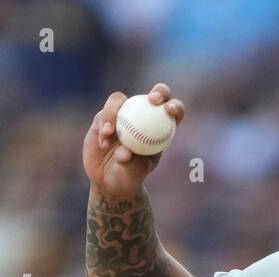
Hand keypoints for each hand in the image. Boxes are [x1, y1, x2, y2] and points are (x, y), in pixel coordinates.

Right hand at [82, 83, 184, 199]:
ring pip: (121, 101)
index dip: (175, 106)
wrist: (108, 181)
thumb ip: (131, 163)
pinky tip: (103, 143)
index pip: (173, 113)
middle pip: (155, 96)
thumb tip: (124, 152)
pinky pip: (103, 115)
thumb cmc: (128, 178)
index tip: (169, 110)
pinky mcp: (103, 118)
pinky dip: (103, 126)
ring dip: (114, 114)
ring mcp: (123, 115)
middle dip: (159, 92)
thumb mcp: (133, 175)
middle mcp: (143, 118)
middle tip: (153, 100)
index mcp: (160, 131)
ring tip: (109, 135)